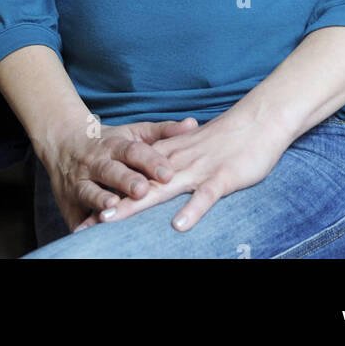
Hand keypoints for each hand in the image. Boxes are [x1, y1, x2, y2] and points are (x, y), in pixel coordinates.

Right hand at [38, 116, 199, 233]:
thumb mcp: (134, 133)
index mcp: (114, 145)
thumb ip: (163, 132)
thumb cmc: (110, 142)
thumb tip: (192, 124)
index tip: (169, 173)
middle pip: (112, 171)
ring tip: (113, 206)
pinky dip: (81, 224)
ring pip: (89, 190)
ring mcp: (79, 181)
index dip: (151, 161)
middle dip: (126, 180)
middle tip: (143, 190)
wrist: (63, 142)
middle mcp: (95, 162)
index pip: (134, 151)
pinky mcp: (69, 202)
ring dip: (100, 198)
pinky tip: (87, 233)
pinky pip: (75, 214)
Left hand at [71, 105, 291, 232]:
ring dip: (134, 206)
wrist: (258, 120)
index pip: (132, 178)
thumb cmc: (228, 140)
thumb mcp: (193, 151)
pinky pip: (204, 196)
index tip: (87, 217)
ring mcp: (198, 169)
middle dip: (111, 206)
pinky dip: (192, 210)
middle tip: (86, 225)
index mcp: (169, 157)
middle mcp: (177, 163)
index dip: (110, 197)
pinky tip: (179, 226)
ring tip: (110, 221)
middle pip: (137, 186)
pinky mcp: (222, 177)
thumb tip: (157, 185)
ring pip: (160, 190)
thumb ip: (173, 165)